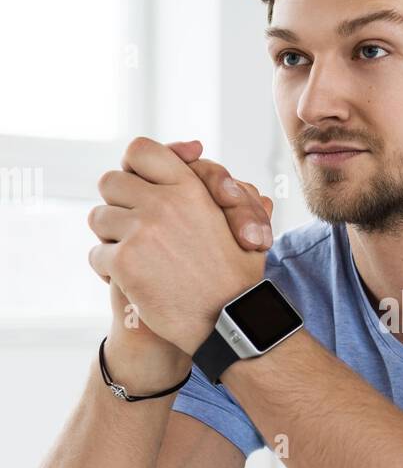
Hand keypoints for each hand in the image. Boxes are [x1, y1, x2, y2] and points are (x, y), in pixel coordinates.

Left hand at [88, 137, 268, 354]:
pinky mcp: (125, 262)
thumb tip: (191, 147)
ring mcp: (141, 232)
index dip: (134, 167)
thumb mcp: (240, 215)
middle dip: (118, 203)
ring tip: (133, 256)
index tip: (139, 185)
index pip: (140, 151)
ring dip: (111, 237)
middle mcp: (162, 203)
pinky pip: (97, 255)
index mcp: (189, 188)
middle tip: (133, 226)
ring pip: (99, 218)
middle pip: (110, 182)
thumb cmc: (238, 273)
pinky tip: (130, 282)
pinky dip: (108, 270)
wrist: (231, 320)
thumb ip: (215, 181)